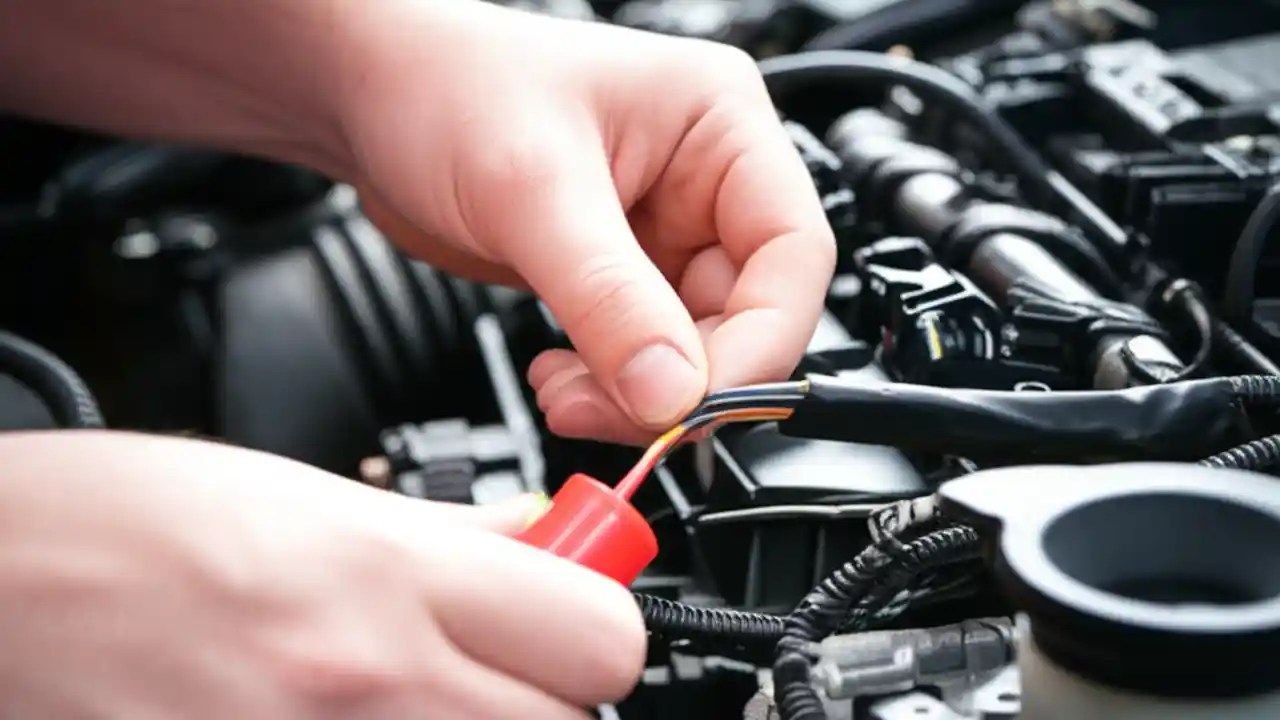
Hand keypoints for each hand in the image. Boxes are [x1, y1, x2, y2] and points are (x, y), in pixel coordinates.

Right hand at [0, 432, 644, 718]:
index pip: (602, 633)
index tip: (572, 614)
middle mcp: (366, 683)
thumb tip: (542, 543)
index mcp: (385, 574)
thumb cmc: (116, 530)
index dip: (599, 625)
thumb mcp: (304, 496)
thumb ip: (446, 534)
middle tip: (490, 663)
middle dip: (547, 694)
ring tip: (406, 693)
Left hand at [340, 2, 835, 444]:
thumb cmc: (446, 85)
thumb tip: (673, 393)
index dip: (761, 340)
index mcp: (721, 125)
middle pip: (748, 315)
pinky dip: (608, 386)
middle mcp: (705, 182)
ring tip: (566, 392)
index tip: (695, 398)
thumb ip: (608, 299)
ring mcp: (662, 235)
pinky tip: (558, 377)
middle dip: (682, 379)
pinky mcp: (618, 278)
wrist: (370, 99)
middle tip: (615, 409)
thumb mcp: (534, 189)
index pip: (793, 253)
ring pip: (694, 349)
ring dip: (636, 393)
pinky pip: (643, 356)